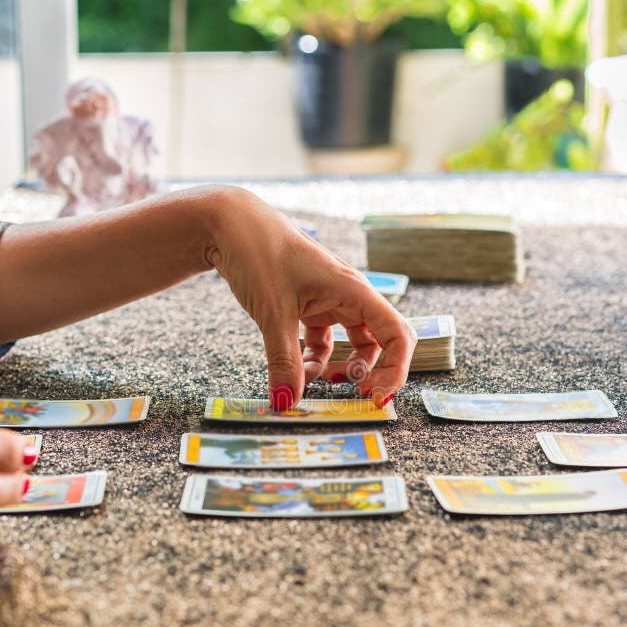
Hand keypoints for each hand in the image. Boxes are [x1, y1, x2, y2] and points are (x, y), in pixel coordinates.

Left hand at [204, 188, 417, 408]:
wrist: (229, 224)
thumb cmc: (259, 252)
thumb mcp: (273, 313)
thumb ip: (284, 362)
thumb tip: (287, 402)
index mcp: (353, 290)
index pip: (397, 334)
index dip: (395, 370)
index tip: (375, 397)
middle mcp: (348, 295)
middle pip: (381, 341)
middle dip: (373, 371)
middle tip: (356, 396)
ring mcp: (329, 299)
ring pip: (351, 343)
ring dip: (340, 367)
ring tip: (314, 381)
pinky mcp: (309, 304)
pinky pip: (324, 340)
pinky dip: (314, 359)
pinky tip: (296, 370)